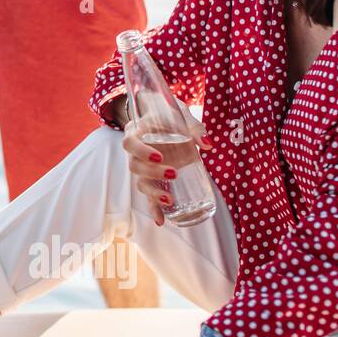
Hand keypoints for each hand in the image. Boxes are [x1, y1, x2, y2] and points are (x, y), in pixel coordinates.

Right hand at [122, 98, 212, 223]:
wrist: (161, 116)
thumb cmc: (170, 115)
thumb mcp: (182, 115)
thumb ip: (194, 127)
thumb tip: (207, 145)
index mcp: (137, 132)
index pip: (130, 143)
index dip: (141, 151)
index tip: (159, 156)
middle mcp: (135, 152)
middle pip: (134, 166)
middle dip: (152, 173)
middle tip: (174, 173)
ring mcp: (143, 168)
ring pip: (140, 183)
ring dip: (153, 193)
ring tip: (170, 199)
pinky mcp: (152, 179)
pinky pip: (149, 196)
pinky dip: (154, 209)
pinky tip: (161, 221)